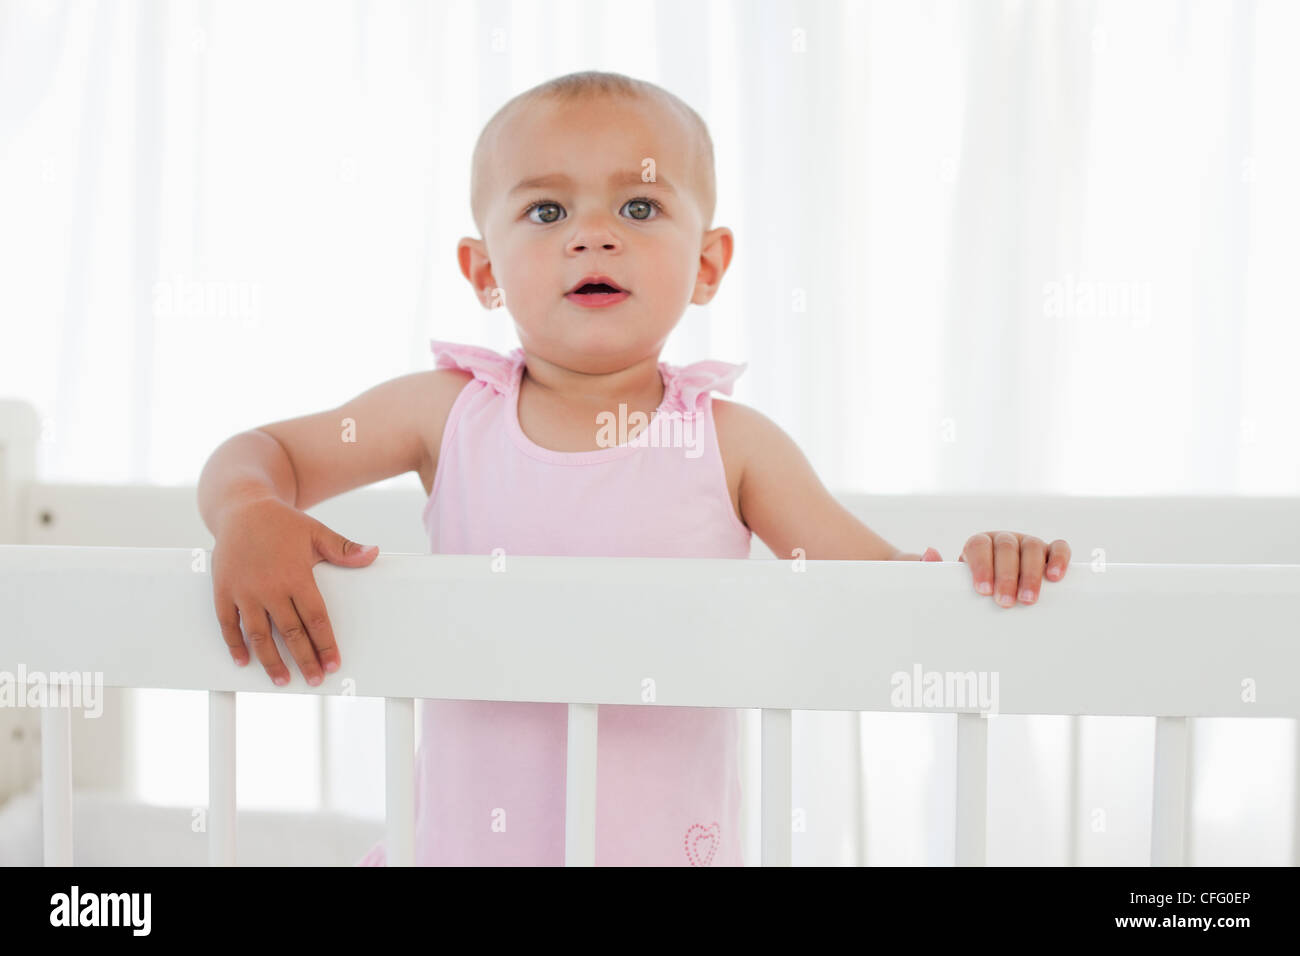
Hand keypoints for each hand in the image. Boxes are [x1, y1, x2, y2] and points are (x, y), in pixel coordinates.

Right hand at [211, 497, 378, 684]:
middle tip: (314, 680)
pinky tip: (244, 662)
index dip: (325, 644)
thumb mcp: (316, 532)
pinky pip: (228, 624)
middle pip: (290, 632)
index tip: (334, 664)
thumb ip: (344, 549)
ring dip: (270, 660)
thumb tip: (373, 554)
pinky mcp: (223, 590)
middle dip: (304, 659)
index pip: (315, 619)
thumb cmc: (283, 523)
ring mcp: (244, 591)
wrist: (241, 507)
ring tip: (282, 680)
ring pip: (259, 634)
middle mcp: (269, 587)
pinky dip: (234, 644)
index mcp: (295, 575)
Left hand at [919, 533, 1070, 606]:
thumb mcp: (958, 582)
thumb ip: (941, 570)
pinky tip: (1055, 578)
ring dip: (1031, 574)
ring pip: (1032, 547)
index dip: (981, 566)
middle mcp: (1004, 540)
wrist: (996, 589)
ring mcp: (1028, 544)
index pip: (978, 545)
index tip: (983, 591)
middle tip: (1004, 602)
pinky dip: (1059, 559)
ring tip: (1028, 599)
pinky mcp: (1050, 552)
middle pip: (1006, 547)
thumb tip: (929, 553)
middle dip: (1006, 575)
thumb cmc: (977, 588)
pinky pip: (1059, 548)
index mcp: (979, 544)